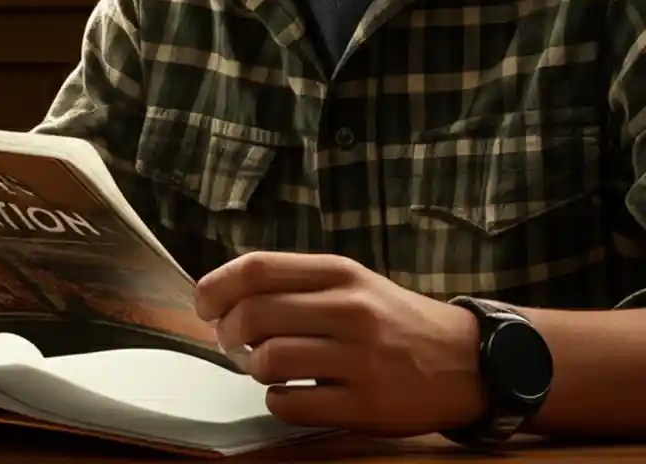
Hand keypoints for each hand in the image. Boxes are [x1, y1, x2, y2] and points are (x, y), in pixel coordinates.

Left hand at [194, 251, 486, 436]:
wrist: (468, 362)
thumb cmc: (394, 321)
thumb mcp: (353, 284)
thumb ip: (296, 285)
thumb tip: (224, 297)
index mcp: (340, 274)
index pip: (257, 268)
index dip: (216, 287)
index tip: (204, 305)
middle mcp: (351, 310)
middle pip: (253, 315)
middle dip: (228, 334)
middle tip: (234, 344)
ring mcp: (360, 359)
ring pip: (268, 361)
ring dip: (253, 369)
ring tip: (267, 369)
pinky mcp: (367, 405)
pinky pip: (290, 405)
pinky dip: (277, 402)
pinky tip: (292, 394)